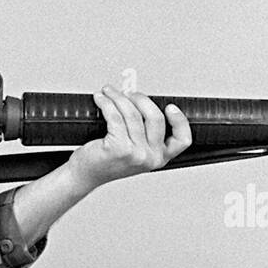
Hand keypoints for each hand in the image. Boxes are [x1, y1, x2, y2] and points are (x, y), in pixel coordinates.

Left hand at [65, 86, 192, 193]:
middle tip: (128, 93)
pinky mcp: (119, 148)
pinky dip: (107, 103)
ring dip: (118, 97)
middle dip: (140, 99)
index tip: (170, 107)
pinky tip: (101, 99)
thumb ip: (144, 131)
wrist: (85, 175)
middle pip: (155, 117)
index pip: (182, 140)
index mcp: (159, 158)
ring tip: (108, 92)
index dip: (179, 120)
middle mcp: (150, 158)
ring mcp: (136, 154)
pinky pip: (115, 116)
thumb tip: (140, 99)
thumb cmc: (107, 160)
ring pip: (132, 114)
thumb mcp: (134, 150)